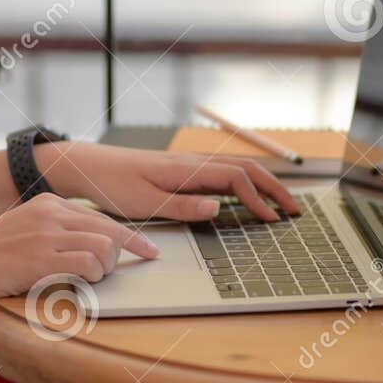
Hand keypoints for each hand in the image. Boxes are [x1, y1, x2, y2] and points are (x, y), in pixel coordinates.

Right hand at [0, 193, 159, 303]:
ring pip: (104, 247)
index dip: (130, 236)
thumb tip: (92, 244)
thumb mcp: (25, 227)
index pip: (101, 216)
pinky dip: (93, 276)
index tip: (148, 249)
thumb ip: (56, 229)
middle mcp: (50, 213)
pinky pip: (87, 264)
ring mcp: (46, 235)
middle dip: (123, 253)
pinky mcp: (41, 259)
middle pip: (110, 230)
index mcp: (48, 202)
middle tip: (114, 271)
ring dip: (105, 268)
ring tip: (92, 278)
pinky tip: (82, 281)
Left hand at [35, 142, 302, 221]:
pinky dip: (244, 183)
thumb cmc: (111, 185)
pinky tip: (248, 196)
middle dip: (273, 188)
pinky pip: (221, 174)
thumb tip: (219, 208)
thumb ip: (182, 207)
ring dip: (262, 184)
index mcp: (187, 169)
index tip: (273, 219)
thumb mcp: (144, 203)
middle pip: (245, 169)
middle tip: (295, 209)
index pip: (236, 179)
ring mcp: (188, 166)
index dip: (258, 199)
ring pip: (236, 169)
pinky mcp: (181, 171)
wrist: (87, 166)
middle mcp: (192, 163)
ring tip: (280, 203)